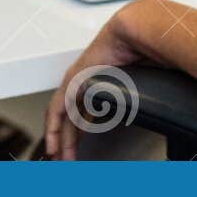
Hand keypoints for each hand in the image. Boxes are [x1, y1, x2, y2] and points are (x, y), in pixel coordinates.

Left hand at [44, 6, 144, 160]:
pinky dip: (54, 129)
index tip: (76, 151)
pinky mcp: (71, 82)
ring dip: (60, 139)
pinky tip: (54, 143)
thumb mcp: (134, 87)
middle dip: (67, 142)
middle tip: (66, 160)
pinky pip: (57, 110)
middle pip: (70, 119)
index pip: (82, 113)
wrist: (135, 35)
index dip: (78, 133)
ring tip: (60, 158)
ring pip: (61, 118)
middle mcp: (84, 83)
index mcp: (97, 83)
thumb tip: (135, 120)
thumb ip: (129, 103)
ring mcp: (75, 81)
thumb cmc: (142, 53)